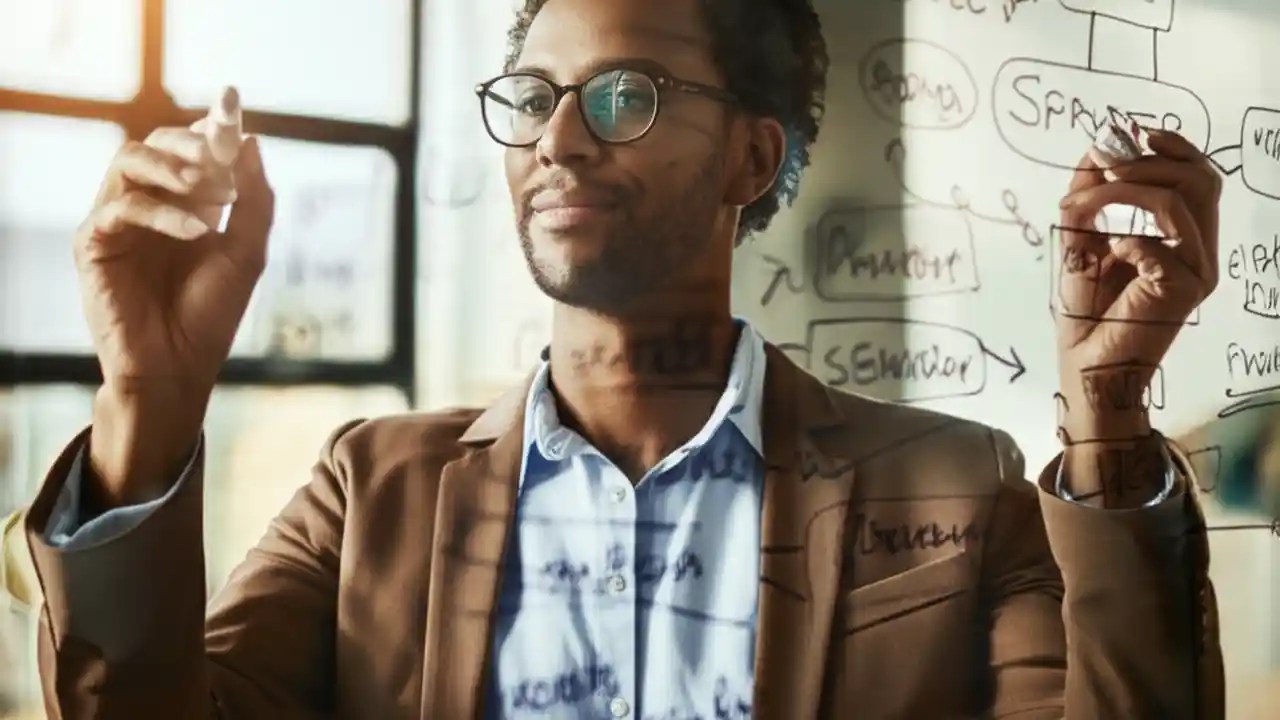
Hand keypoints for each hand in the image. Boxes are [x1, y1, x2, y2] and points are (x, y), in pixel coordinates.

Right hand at [77, 129, 273, 388]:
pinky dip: (162, 213)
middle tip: (222, 155)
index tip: (233, 99)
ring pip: (126, 160)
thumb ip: (254, 200)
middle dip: (192, 141)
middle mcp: (147, 204)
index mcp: (185, 202)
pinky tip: (197, 232)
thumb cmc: (211, 315)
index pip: (192, 148)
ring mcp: (117, 222)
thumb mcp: (248, 253)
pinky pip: (119, 208)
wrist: (180, 369)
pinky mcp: (93, 245)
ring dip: (172, 167)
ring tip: (211, 192)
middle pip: (155, 142)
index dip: (213, 122)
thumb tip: (251, 140)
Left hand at [1055, 129, 1220, 439]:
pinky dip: (1125, 238)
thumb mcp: (1081, 240)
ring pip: (1179, 201)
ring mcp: (1198, 271)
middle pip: (1199, 179)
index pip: (1199, 175)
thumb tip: (1096, 148)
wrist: (1086, 367)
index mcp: (1186, 237)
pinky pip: (1159, 243)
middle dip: (1144, 163)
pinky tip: (1107, 254)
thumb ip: (1091, 197)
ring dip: (1122, 192)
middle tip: (1098, 168)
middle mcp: (1201, 251)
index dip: (1171, 146)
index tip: (1130, 133)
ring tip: (1081, 204)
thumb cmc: (1086, 313)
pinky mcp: (1184, 290)